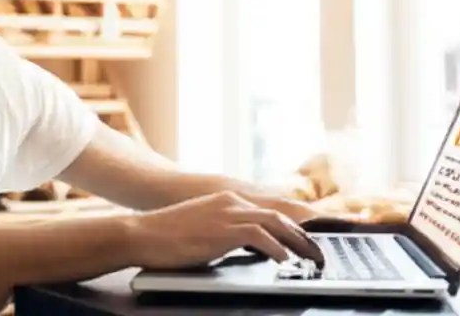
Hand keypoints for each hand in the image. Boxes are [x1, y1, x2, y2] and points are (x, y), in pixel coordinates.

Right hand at [125, 191, 324, 269]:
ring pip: (276, 224)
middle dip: (303, 235)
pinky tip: (284, 261)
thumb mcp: (203, 229)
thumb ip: (227, 233)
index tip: (308, 239)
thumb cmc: (167, 237)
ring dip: (298, 242)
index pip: (269, 210)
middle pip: (280, 215)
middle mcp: (232, 201)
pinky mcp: (223, 230)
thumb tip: (249, 248)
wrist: (141, 234)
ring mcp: (228, 213)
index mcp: (227, 199)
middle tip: (318, 252)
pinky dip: (277, 248)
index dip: (292, 225)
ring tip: (310, 258)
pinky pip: (260, 237)